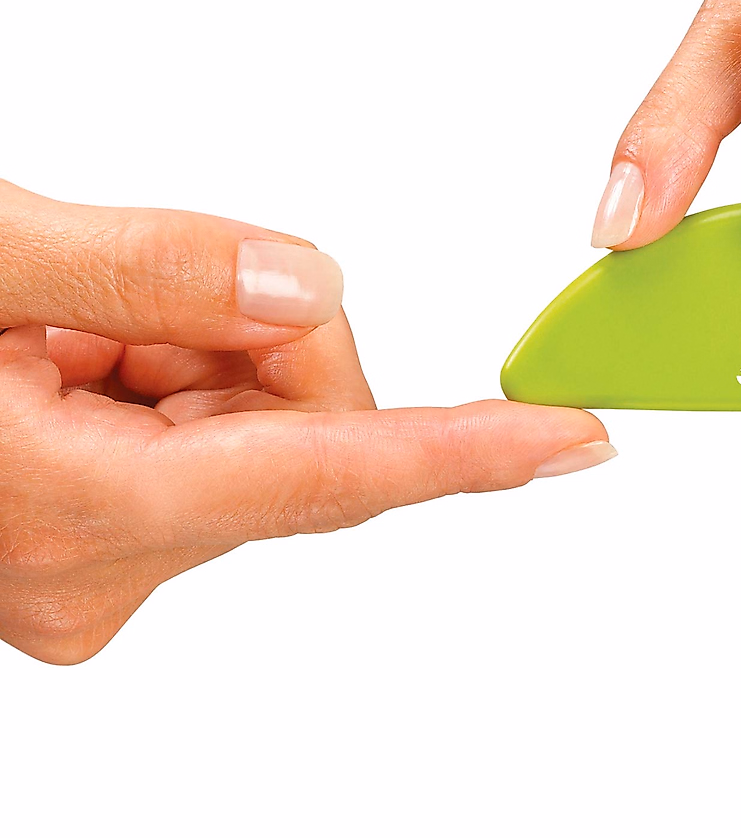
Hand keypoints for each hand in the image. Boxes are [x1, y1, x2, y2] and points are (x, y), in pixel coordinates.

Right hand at [0, 182, 612, 663]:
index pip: (334, 476)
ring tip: (69, 325)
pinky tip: (77, 354)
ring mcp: (103, 563)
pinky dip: (170, 368)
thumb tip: (300, 287)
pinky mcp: (102, 538)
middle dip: (252, 331)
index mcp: (87, 510)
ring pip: (258, 421)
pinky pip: (209, 430)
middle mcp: (107, 565)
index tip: (573, 442)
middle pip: (299, 423)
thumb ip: (146, 272)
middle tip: (123, 287)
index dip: (469, 453)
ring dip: (192, 344)